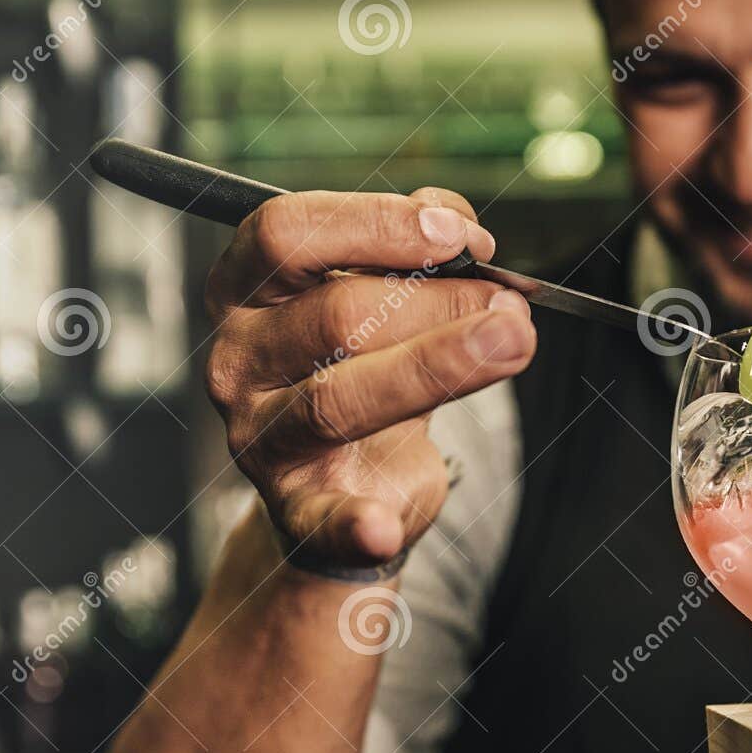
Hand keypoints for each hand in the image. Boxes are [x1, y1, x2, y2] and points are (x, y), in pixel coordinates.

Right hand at [204, 189, 534, 565]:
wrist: (341, 469)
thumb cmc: (358, 364)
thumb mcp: (380, 292)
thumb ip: (411, 249)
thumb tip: (458, 225)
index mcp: (245, 287)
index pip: (286, 232)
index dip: (376, 224)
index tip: (459, 234)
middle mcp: (239, 356)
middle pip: (333, 315)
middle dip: (437, 302)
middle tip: (509, 305)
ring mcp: (257, 434)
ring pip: (339, 399)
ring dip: (439, 368)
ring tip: (513, 344)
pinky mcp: (290, 504)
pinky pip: (320, 517)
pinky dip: (354, 526)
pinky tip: (383, 528)